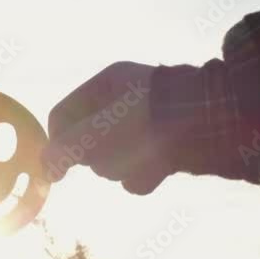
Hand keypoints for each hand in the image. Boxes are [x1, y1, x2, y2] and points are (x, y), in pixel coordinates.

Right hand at [42, 61, 170, 194]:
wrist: (213, 124)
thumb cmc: (148, 122)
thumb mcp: (99, 132)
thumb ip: (66, 148)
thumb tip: (47, 166)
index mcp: (105, 84)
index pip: (62, 117)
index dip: (57, 143)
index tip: (59, 171)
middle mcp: (123, 100)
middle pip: (88, 142)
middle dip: (100, 157)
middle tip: (116, 154)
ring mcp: (145, 123)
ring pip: (114, 158)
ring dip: (124, 166)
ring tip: (145, 161)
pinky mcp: (164, 145)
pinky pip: (140, 168)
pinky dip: (146, 174)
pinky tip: (158, 170)